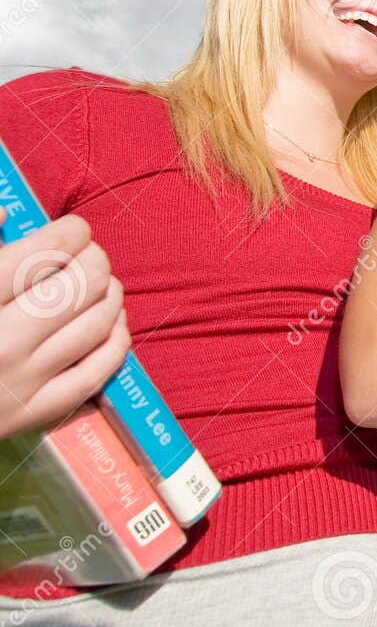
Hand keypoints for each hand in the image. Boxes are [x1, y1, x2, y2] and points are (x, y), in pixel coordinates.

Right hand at [0, 209, 128, 439]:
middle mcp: (1, 344)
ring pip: (95, 325)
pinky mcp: (33, 415)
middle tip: (90, 253)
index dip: (68, 234)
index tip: (74, 228)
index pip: (38, 257)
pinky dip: (115, 341)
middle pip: (77, 287)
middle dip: (93, 260)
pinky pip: (96, 373)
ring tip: (103, 282)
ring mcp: (20, 383)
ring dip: (109, 295)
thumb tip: (3, 211)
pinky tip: (113, 321)